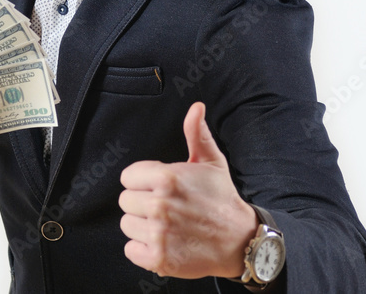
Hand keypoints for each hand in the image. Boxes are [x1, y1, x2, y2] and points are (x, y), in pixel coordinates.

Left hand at [118, 101, 257, 279]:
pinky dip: (143, 250)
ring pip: (126, 225)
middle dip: (141, 203)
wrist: (240, 240)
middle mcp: (159, 205)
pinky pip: (130, 250)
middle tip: (165, 208)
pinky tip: (163, 243)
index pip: (127, 177)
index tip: (161, 188)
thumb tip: (196, 107)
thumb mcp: (211, 162)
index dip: (142, 182)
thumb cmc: (221, 199)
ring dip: (142, 227)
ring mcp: (158, 233)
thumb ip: (196, 134)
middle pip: (124, 201)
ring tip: (166, 225)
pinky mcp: (159, 259)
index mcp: (166, 178)